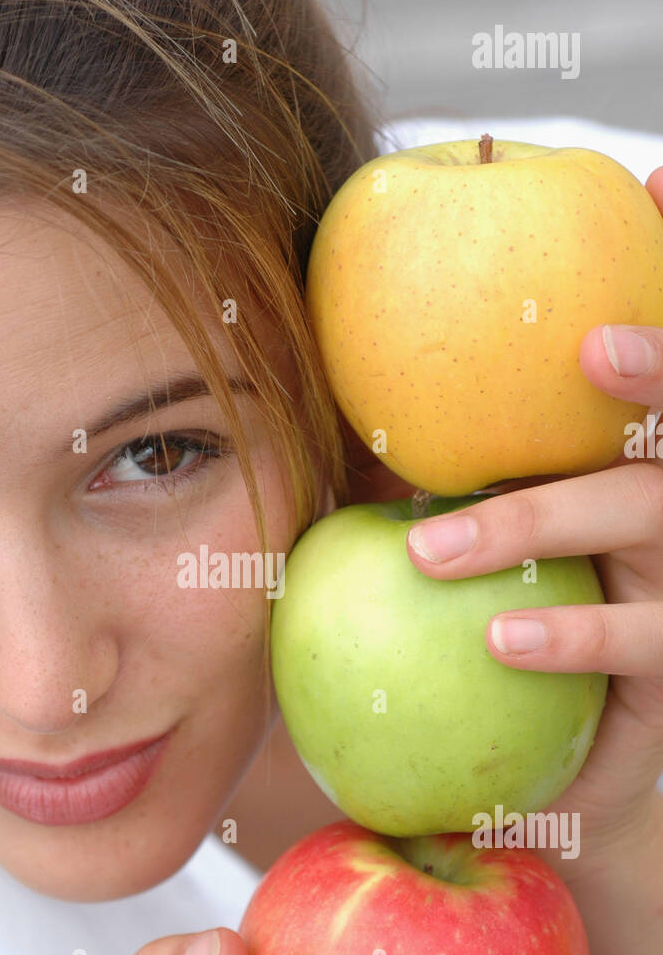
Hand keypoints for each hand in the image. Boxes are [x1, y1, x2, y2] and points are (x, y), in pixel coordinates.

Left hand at [400, 164, 662, 859]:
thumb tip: (326, 365)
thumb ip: (420, 459)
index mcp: (627, 460)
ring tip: (438, 543)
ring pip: (650, 522)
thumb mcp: (469, 536)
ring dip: (544, 520)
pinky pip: (637, 648)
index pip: (650, 374)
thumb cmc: (503, 634)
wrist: (552, 774)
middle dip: (655, 376)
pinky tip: (498, 640)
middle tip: (589, 348)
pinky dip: (569, 638)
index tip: (654, 179)